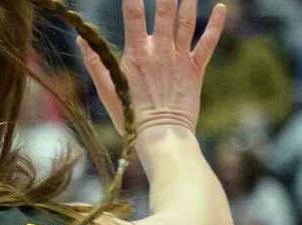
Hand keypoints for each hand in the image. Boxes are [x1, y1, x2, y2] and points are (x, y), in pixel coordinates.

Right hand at [81, 0, 225, 136]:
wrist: (161, 135)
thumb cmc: (129, 117)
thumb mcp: (107, 90)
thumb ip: (95, 62)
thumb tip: (81, 39)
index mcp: (136, 55)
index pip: (133, 16)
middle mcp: (159, 51)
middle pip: (165, 12)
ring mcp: (179, 59)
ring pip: (186, 21)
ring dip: (188, 1)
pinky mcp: (195, 69)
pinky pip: (208, 42)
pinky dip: (215, 24)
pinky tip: (220, 7)